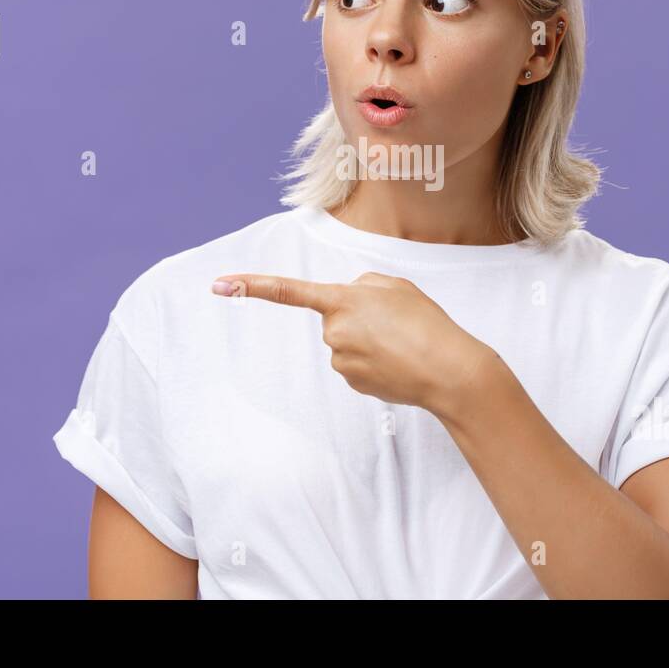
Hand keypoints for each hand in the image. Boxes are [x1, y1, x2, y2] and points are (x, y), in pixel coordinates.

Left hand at [210, 271, 493, 415]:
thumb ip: (362, 286)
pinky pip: (358, 364)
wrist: (448, 371)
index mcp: (342, 300)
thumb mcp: (395, 285)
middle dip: (360, 317)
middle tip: (397, 322)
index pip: (289, 291)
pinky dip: (376, 361)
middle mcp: (333, 332)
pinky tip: (400, 362)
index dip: (252, 285)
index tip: (220, 284)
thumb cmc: (426, 323)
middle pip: (336, 318)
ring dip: (371, 340)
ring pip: (348, 342)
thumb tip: (346, 304)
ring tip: (403, 342)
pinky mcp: (353, 383)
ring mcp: (341, 361)